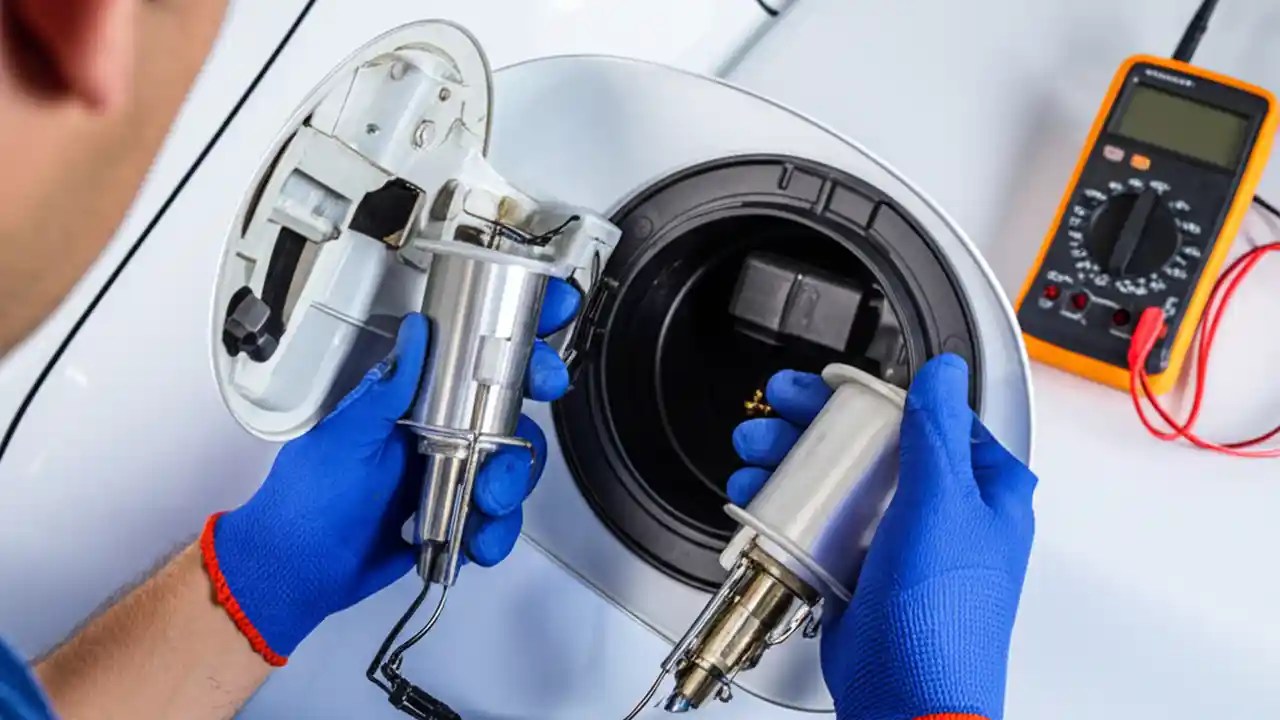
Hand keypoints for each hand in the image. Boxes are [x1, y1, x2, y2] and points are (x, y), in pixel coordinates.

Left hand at [203, 279, 580, 662]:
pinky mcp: (457, 515)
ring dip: (508, 487)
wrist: (299, 573)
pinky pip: (499, 518)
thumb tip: (418, 333)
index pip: (472, 356)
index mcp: (413, 403)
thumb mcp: (344, 438)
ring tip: (482, 506)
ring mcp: (451, 473)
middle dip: (524, 430)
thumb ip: (387, 390)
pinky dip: (496, 531)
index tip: (556, 314)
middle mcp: (439, 431)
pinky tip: (475, 540)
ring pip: (511, 467)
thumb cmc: (308, 502)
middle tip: (512, 445)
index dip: (517, 335)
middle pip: (509, 414)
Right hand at [729, 356, 1036, 719]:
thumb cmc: (941, 617)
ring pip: (840, 483)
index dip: (873, 393)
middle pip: (872, 445)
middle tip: (778, 408)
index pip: (928, 417)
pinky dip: (786, 509)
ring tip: (755, 453)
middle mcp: (943, 513)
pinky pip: (821, 527)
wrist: (907, 700)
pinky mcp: (861, 573)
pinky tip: (759, 497)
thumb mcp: (940, 502)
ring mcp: (900, 544)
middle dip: (816, 425)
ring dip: (790, 463)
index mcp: (981, 490)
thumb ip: (937, 430)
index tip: (830, 383)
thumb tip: (945, 371)